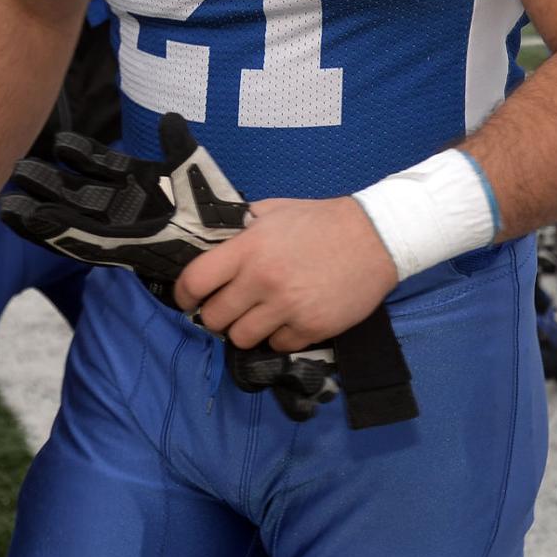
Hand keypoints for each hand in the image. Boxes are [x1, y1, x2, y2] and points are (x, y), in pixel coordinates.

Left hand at [174, 195, 398, 352]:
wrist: (373, 238)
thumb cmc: (320, 220)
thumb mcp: (274, 210)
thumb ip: (242, 227)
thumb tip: (214, 242)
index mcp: (248, 249)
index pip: (195, 281)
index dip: (183, 294)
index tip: (187, 298)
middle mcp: (262, 281)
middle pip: (214, 318)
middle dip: (215, 315)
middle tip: (227, 308)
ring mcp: (287, 308)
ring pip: (242, 339)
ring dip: (245, 330)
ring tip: (258, 315)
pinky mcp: (311, 329)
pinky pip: (278, 346)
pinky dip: (279, 337)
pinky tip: (289, 318)